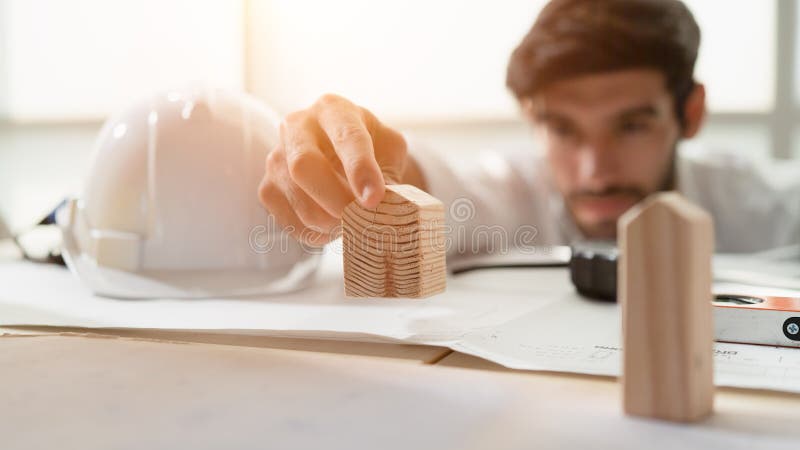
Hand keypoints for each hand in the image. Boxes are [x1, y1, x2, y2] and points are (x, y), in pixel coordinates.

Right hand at [258, 94, 417, 245]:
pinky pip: (290, 222)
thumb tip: (386, 204)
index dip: (361, 170)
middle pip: (303, 165)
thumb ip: (390, 173)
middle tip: (359, 216)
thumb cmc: (370, 149)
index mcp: (333, 110)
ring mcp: (276, 158)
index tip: (374, 199)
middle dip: (335, 199)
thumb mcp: (389, 150)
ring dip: (330, 221)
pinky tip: (332, 224)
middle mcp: (296, 127)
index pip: (346, 137)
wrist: (340, 156)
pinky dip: (317, 233)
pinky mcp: (267, 189)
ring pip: (298, 200)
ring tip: (351, 220)